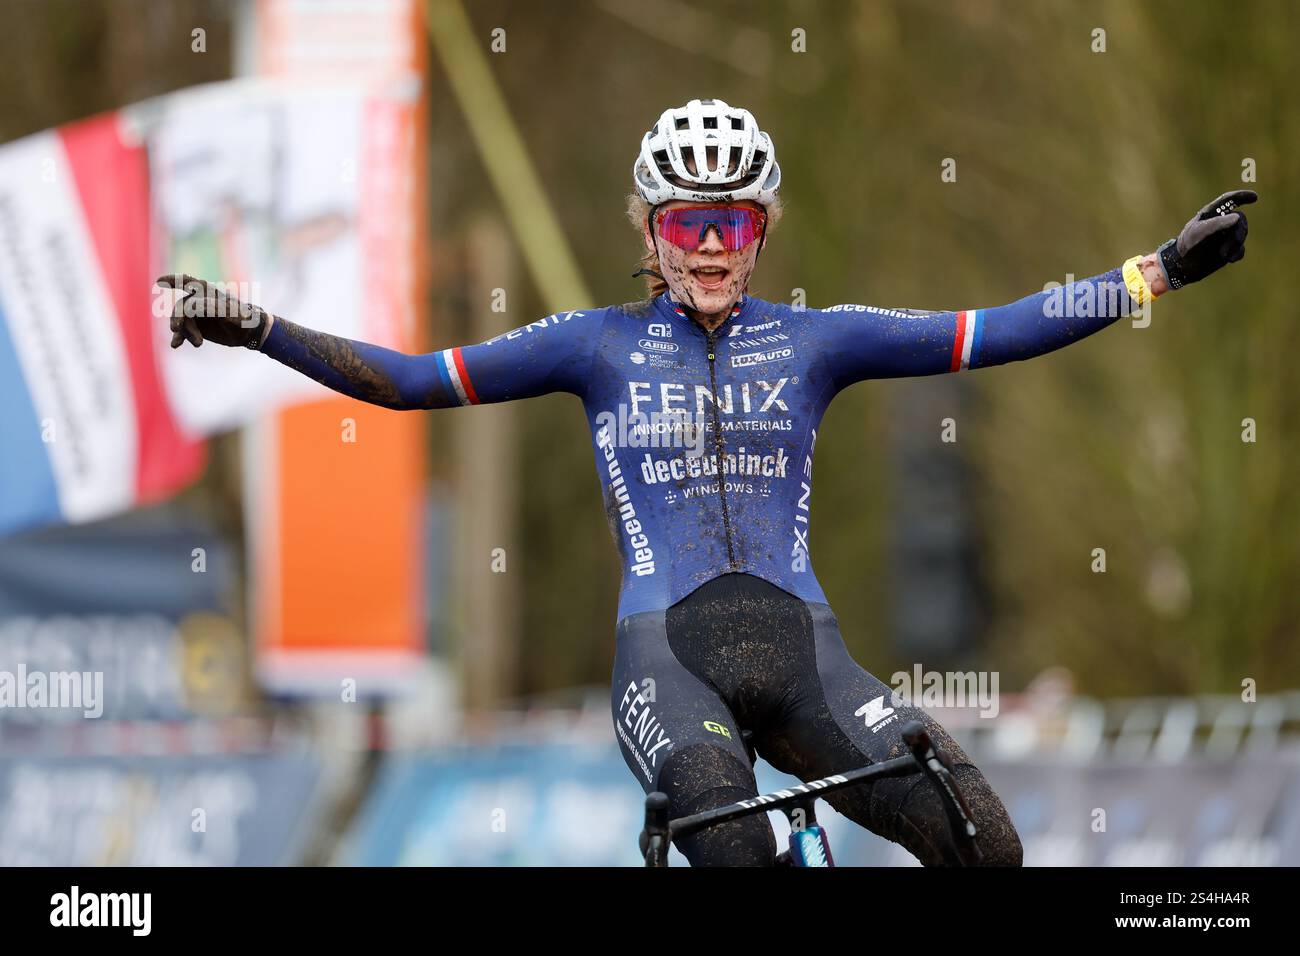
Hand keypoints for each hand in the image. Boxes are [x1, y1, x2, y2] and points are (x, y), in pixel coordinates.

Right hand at [155, 274, 273, 348]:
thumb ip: (216, 308)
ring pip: (181, 321)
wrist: (248, 332)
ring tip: (199, 343)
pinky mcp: (195, 327)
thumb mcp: (232, 313)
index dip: (172, 280)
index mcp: (207, 291)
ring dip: (185, 332)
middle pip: (181, 306)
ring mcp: (195, 314)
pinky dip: (179, 337)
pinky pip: (182, 332)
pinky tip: (175, 345)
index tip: (159, 282)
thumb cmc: (243, 318)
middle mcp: (198, 301)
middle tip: (175, 328)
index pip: (186, 283)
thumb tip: (194, 306)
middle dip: (177, 317)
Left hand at [1156, 190, 1255, 290]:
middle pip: (1240, 220)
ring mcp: (1224, 236)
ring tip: (1223, 254)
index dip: (1242, 196)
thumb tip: (1237, 217)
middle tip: (1234, 242)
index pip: (1228, 200)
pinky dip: (1237, 253)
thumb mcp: (1199, 232)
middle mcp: (1219, 223)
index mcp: (1210, 214)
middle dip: (1239, 232)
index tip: (1255, 197)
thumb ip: (1217, 223)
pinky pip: (1240, 249)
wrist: (1182, 267)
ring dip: (1235, 244)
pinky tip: (1230, 259)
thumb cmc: (1187, 246)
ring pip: (1241, 235)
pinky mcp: (1227, 250)